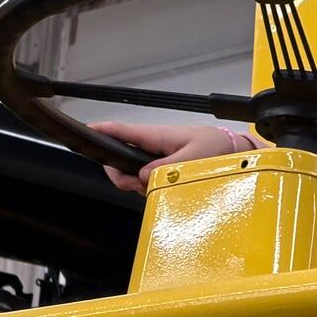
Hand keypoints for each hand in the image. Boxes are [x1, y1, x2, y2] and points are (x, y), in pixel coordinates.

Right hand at [92, 122, 240, 194]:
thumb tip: (142, 176)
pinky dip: (145, 184)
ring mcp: (156, 153)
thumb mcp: (194, 157)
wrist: (232, 150)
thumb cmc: (216, 147)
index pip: (123, 130)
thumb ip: (167, 166)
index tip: (84, 132)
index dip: (101, 131)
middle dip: (119, 174)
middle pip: (119, 156)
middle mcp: (154, 143)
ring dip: (134, 182)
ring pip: (130, 168)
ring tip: (150, 186)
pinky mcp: (161, 163)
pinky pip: (143, 174)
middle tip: (134, 185)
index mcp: (159, 135)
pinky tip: (157, 187)